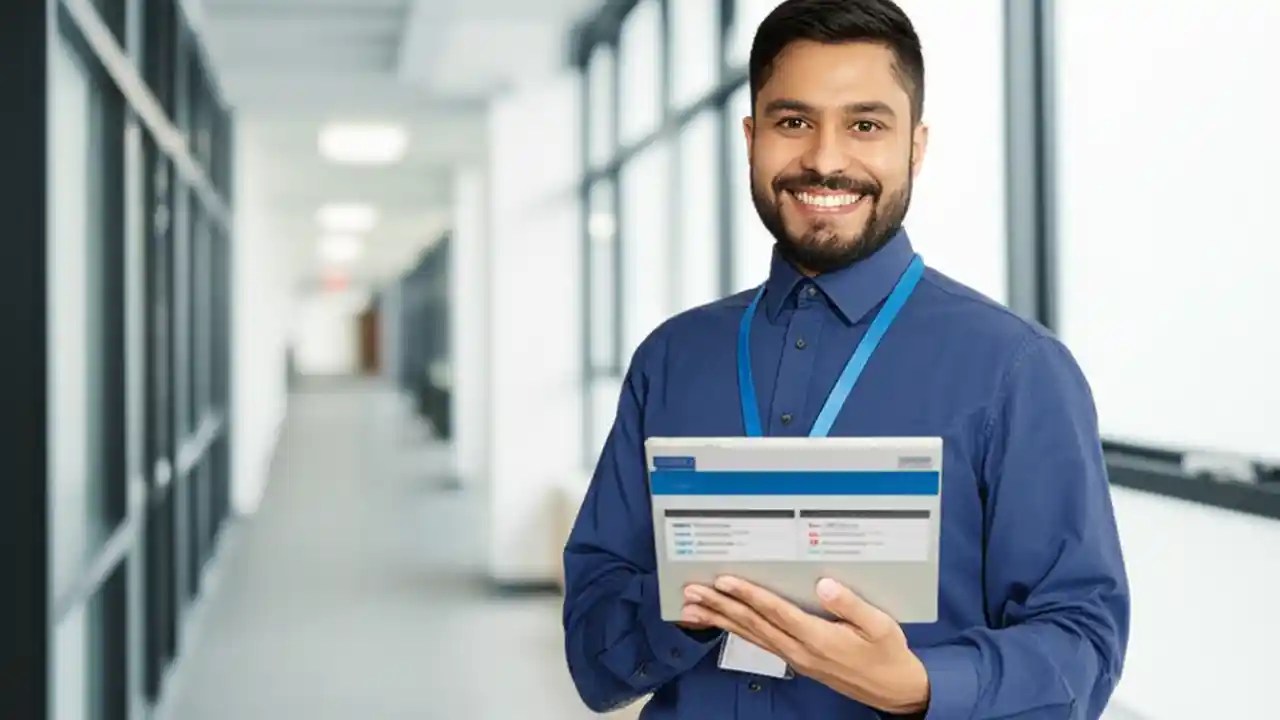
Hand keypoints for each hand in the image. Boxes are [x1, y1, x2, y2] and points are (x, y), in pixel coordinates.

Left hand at [682, 576, 928, 714]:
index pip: (776, 612)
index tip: (725, 580)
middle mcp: (800, 650)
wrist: (893, 690)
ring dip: (720, 619)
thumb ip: (850, 605)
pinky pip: (759, 643)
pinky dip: (735, 631)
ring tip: (693, 608)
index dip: (749, 595)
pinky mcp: (796, 660)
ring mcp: (795, 658)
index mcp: (819, 639)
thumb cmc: (888, 654)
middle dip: (720, 606)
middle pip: (753, 624)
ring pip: (750, 635)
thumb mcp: (880, 626)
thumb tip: (823, 584)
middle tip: (692, 592)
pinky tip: (722, 622)